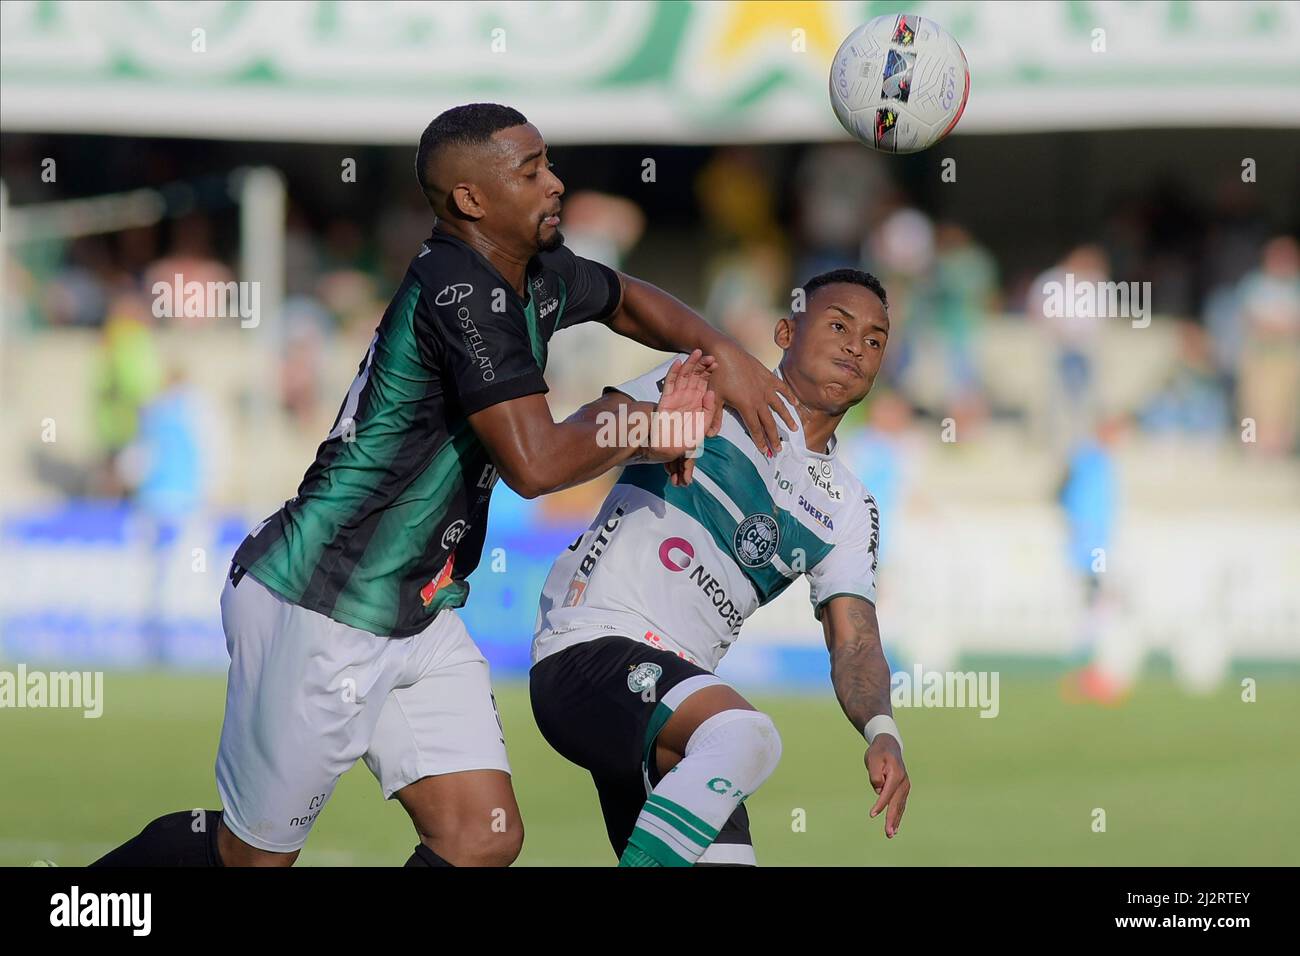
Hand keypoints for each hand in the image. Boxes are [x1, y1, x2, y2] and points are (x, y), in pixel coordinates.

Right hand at [642, 349, 715, 467]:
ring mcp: (676, 396)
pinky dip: (673, 372)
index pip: (704, 382)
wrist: (668, 448)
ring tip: (697, 353)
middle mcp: (687, 396)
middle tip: (709, 356)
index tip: (715, 363)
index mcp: (698, 401)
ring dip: (690, 364)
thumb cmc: (686, 439)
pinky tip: (678, 362)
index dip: (709, 372)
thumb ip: (708, 410)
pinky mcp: (665, 399)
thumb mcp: (703, 425)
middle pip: (694, 376)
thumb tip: (709, 392)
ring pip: (683, 376)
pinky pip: (669, 383)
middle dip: (702, 365)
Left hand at [704, 342, 797, 456]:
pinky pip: (782, 388)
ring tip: (794, 429)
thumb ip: (714, 417)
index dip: (761, 441)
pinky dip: (789, 396)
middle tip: (779, 449)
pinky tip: (795, 403)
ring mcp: (765, 387)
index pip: (755, 428)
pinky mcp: (767, 376)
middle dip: (774, 437)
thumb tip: (710, 435)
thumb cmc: (717, 375)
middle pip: (769, 422)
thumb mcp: (714, 397)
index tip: (766, 452)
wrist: (724, 352)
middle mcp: (759, 399)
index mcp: (746, 406)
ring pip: (779, 407)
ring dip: (787, 419)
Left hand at [865, 735, 909, 838]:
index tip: (872, 814)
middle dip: (892, 819)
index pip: (887, 792)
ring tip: (890, 834)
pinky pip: (900, 805)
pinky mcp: (903, 789)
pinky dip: (898, 815)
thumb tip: (879, 791)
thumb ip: (875, 774)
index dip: (880, 804)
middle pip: (897, 803)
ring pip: (900, 806)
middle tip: (888, 833)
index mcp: (896, 773)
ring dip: (896, 820)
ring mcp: (905, 786)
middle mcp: (903, 781)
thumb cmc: (878, 752)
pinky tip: (895, 826)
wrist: (889, 746)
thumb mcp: (873, 759)